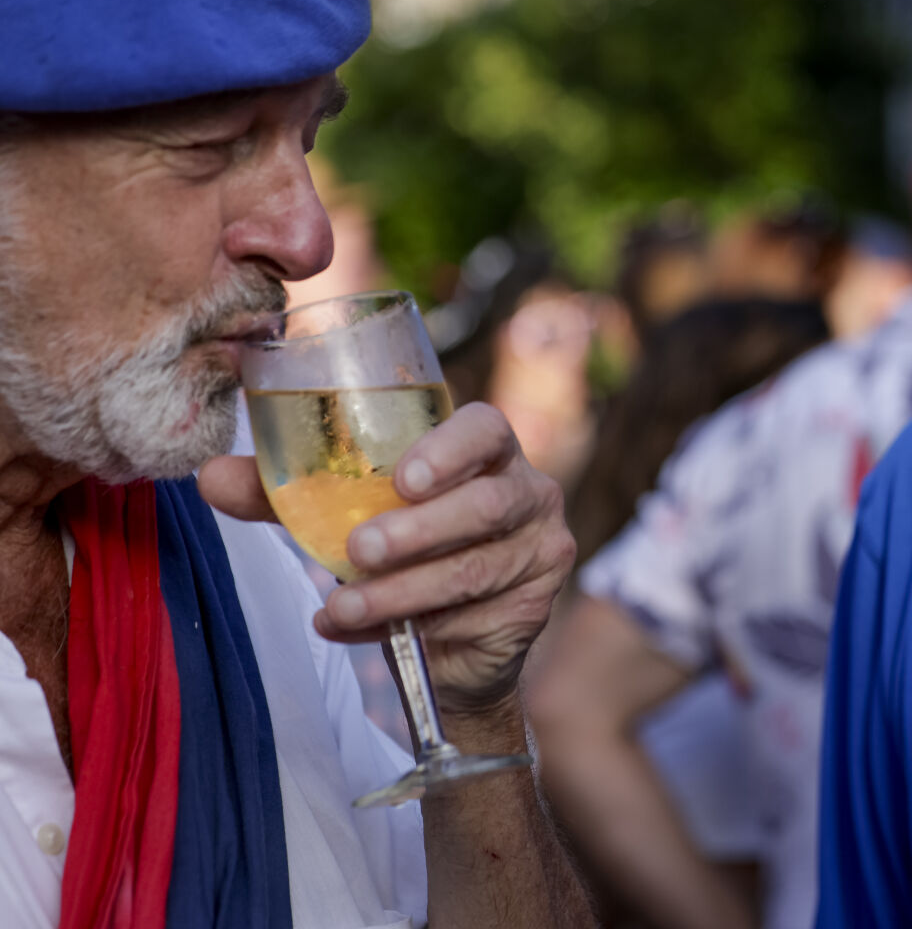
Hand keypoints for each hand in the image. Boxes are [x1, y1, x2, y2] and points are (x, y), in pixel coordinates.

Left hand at [200, 402, 575, 717]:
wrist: (449, 646)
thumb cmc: (400, 555)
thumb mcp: (344, 517)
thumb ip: (288, 495)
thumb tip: (208, 475)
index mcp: (487, 452)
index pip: (486, 428)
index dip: (450, 450)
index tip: (404, 479)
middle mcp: (528, 492)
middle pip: (486, 503)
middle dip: (418, 530)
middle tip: (357, 550)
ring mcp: (540, 550)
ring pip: (473, 569)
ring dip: (400, 591)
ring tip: (341, 606)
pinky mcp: (537, 605)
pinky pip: (472, 617)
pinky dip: (406, 627)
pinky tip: (360, 631)